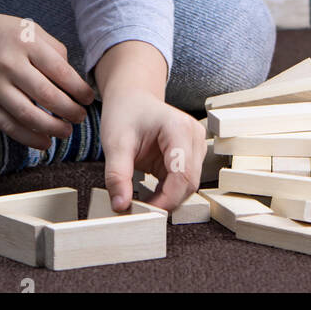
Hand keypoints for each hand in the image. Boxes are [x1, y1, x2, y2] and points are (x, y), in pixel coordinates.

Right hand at [0, 11, 95, 149]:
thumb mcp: (27, 29)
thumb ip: (52, 49)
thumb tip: (74, 79)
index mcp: (25, 42)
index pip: (60, 71)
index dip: (79, 90)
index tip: (88, 99)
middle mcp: (9, 64)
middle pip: (47, 96)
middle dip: (70, 111)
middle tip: (80, 118)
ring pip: (29, 115)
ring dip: (53, 129)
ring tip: (66, 131)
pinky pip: (9, 126)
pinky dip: (30, 138)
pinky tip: (45, 141)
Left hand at [98, 87, 207, 212]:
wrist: (131, 98)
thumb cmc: (125, 112)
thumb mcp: (115, 143)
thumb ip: (117, 175)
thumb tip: (121, 206)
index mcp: (179, 128)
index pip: (183, 175)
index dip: (166, 199)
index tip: (143, 211)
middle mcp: (194, 136)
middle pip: (189, 183)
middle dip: (166, 201)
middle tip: (139, 210)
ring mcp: (195, 146)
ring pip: (189, 186)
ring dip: (167, 198)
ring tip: (142, 200)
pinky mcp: (191, 156)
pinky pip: (183, 183)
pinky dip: (167, 193)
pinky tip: (150, 194)